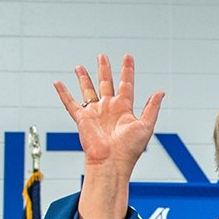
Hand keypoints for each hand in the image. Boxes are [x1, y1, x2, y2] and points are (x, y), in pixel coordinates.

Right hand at [54, 54, 162, 170]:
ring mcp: (95, 113)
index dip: (127, 70)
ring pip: (88, 90)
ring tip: (80, 66)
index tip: (127, 57)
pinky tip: (57, 83)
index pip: (126, 84)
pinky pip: (70, 104)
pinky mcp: (82, 119)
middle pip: (106, 83)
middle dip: (104, 69)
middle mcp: (109, 108)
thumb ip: (152, 107)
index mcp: (124, 109)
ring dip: (84, 78)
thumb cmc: (129, 149)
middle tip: (102, 56)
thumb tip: (161, 92)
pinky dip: (63, 93)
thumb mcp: (146, 126)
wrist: (112, 162)